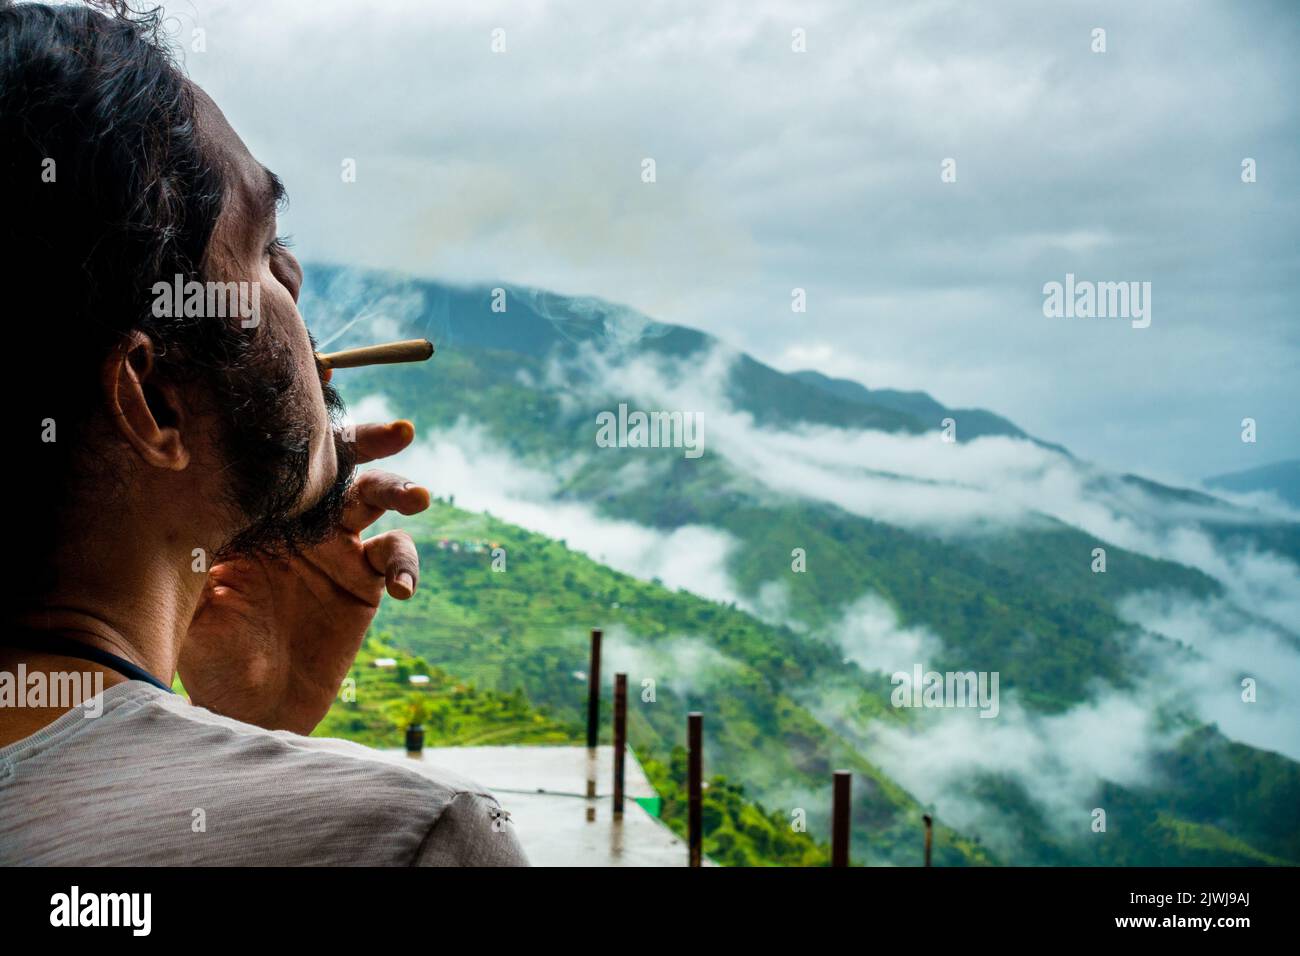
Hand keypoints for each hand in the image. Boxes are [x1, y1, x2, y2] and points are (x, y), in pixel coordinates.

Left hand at [179, 420, 429, 733]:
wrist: (252, 705)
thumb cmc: (210, 653)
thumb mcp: (190, 604)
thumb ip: (198, 562)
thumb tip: (195, 518)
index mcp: (256, 510)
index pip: (281, 457)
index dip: (304, 426)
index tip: (324, 399)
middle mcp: (300, 519)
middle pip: (339, 465)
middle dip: (369, 442)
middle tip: (399, 433)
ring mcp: (337, 547)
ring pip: (374, 500)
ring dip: (399, 490)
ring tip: (418, 498)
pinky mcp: (366, 582)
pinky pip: (393, 559)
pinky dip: (405, 566)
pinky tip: (402, 588)